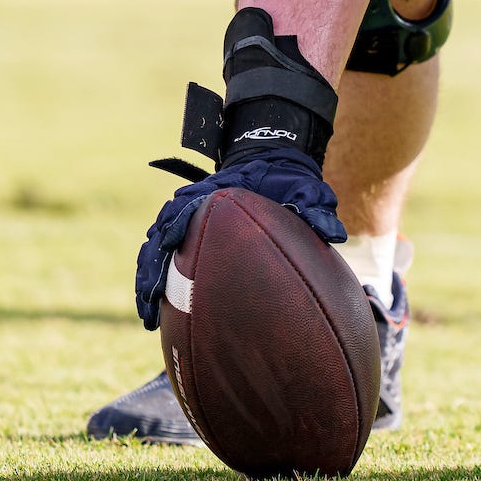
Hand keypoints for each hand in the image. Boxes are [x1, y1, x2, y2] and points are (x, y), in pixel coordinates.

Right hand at [133, 149, 344, 329]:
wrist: (271, 163)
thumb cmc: (284, 179)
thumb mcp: (303, 187)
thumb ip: (314, 207)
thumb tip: (333, 232)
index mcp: (212, 195)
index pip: (183, 212)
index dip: (170, 232)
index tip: (165, 250)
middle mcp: (190, 207)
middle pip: (160, 238)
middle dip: (151, 269)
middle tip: (149, 303)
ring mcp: (186, 222)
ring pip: (156, 253)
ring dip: (149, 281)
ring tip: (147, 318)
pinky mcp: (189, 236)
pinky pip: (168, 261)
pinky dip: (160, 283)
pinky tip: (160, 316)